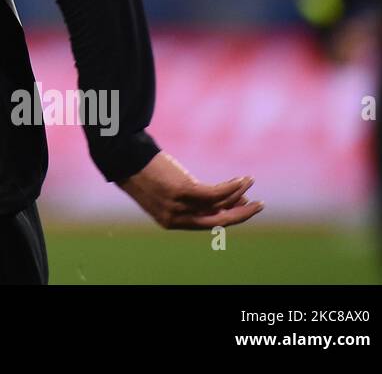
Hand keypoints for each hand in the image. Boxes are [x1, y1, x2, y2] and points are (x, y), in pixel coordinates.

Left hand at [117, 151, 263, 229]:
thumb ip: (184, 196)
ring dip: (239, 194)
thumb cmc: (141, 169)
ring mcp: (180, 206)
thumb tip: (211, 196)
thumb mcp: (162, 189)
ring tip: (250, 182)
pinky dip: (232, 187)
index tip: (241, 205)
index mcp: (170, 222)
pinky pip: (216, 193)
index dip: (227, 216)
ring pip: (219, 206)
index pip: (206, 224)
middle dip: (241, 214)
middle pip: (217, 221)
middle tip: (258, 205)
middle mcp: (176, 218)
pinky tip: (243, 179)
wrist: (123, 157)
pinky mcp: (183, 191)